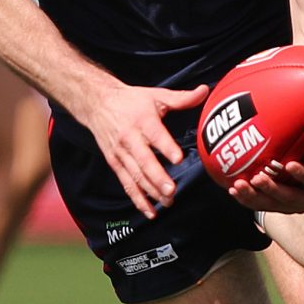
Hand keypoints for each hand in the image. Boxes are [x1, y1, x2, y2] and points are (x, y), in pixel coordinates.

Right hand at [86, 80, 206, 217]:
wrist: (97, 103)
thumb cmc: (132, 100)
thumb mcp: (156, 95)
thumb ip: (182, 98)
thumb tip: (206, 91)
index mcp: (142, 120)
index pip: (155, 135)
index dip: (166, 147)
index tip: (178, 159)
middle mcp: (130, 138)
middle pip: (144, 161)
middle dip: (157, 177)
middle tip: (172, 190)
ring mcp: (121, 153)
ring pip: (135, 176)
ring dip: (150, 191)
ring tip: (167, 202)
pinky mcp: (115, 163)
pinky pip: (127, 184)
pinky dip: (137, 199)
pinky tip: (150, 211)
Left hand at [230, 121, 303, 214]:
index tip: (291, 164)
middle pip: (290, 199)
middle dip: (272, 190)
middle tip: (257, 177)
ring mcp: (294, 205)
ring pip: (272, 206)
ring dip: (254, 197)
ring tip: (238, 185)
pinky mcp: (280, 206)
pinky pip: (262, 205)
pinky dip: (247, 199)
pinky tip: (232, 188)